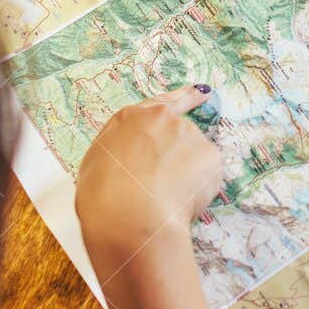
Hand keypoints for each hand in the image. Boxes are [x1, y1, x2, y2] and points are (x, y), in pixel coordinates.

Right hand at [74, 85, 223, 262]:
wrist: (129, 215)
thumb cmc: (103, 195)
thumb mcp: (98, 162)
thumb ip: (122, 150)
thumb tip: (133, 156)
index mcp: (132, 118)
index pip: (163, 103)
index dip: (184, 98)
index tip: (201, 92)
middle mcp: (165, 119)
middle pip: (179, 134)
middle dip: (177, 155)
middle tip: (165, 183)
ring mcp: (190, 135)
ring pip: (194, 157)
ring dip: (186, 174)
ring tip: (163, 198)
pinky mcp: (210, 156)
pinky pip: (207, 175)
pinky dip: (199, 189)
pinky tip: (180, 202)